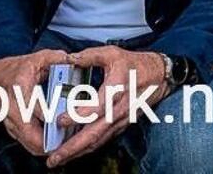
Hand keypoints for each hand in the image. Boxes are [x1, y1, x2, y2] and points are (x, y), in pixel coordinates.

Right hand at [0, 50, 67, 156]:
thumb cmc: (17, 68)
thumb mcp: (37, 58)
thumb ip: (55, 58)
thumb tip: (72, 59)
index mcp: (19, 90)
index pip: (34, 107)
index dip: (50, 116)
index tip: (66, 121)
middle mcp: (12, 110)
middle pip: (30, 134)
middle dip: (50, 141)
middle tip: (69, 141)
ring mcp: (10, 122)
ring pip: (29, 143)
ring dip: (47, 147)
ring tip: (66, 145)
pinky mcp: (12, 129)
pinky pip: (27, 144)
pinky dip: (41, 147)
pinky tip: (57, 144)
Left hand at [44, 45, 168, 167]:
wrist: (159, 76)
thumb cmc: (135, 65)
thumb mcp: (112, 53)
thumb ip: (90, 56)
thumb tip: (70, 58)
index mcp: (116, 88)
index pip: (96, 107)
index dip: (78, 116)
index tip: (60, 121)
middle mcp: (119, 108)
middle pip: (95, 133)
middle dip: (73, 147)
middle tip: (54, 156)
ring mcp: (121, 119)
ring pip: (98, 140)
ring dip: (78, 152)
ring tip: (58, 159)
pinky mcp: (121, 125)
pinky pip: (103, 139)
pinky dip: (87, 148)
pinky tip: (74, 152)